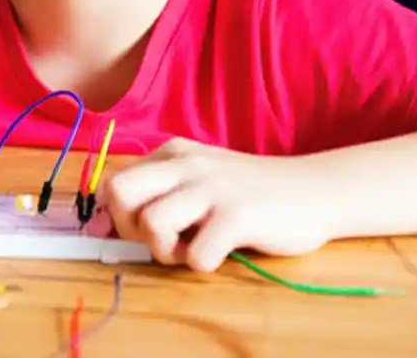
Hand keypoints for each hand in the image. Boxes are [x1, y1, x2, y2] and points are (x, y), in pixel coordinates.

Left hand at [97, 138, 339, 271]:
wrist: (315, 190)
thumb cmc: (252, 192)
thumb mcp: (201, 179)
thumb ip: (160, 193)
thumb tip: (102, 227)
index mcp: (173, 152)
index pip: (115, 181)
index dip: (119, 215)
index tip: (142, 230)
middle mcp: (187, 163)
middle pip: (120, 193)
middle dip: (129, 227)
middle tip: (159, 239)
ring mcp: (212, 187)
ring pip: (152, 224)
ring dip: (165, 251)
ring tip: (191, 248)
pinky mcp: (237, 215)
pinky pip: (195, 255)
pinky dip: (202, 264)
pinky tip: (220, 253)